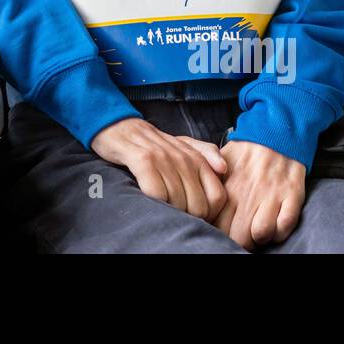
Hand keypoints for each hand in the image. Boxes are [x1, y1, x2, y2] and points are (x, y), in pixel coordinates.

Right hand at [90, 117, 227, 220]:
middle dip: (188, 215)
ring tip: (160, 205)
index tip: (194, 214)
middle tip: (174, 212)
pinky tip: (148, 197)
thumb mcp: (183, 145)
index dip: (209, 213)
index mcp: (197, 158)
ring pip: (177, 203)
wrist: (120, 127)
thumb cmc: (154, 144)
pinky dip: (154, 201)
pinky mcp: (143, 160)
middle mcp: (183, 158)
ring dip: (169, 210)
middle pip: (198, 205)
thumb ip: (207, 153)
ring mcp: (164, 159)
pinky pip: (156, 193)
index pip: (217, 197)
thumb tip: (223, 169)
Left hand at [214, 140, 305, 249]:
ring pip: (261, 233)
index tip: (224, 230)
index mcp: (229, 187)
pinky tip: (275, 226)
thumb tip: (199, 201)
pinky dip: (280, 232)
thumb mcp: (221, 161)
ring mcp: (272, 195)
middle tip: (242, 236)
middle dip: (239, 241)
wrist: (276, 131)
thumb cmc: (247, 150)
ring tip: (258, 231)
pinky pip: (285, 226)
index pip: (218, 223)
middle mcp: (249, 193)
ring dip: (260, 238)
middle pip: (238, 235)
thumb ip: (210, 180)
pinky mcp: (292, 195)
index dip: (220, 232)